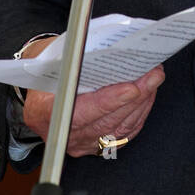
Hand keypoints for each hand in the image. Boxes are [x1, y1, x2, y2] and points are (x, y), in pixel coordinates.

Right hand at [20, 36, 164, 156]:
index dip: (110, 101)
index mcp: (44, 113)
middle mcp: (63, 133)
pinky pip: (123, 134)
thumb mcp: (52, 60)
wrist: (39, 87)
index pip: (82, 112)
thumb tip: (110, 48)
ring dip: (141, 103)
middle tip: (154, 75)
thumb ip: (76, 60)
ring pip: (119, 128)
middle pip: (106, 121)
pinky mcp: (96, 145)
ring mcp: (80, 143)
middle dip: (136, 97)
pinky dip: (138, 114)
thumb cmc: (47, 69)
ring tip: (155, 80)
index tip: (132, 88)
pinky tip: (148, 96)